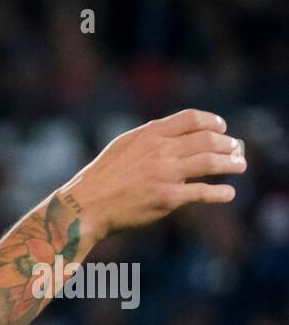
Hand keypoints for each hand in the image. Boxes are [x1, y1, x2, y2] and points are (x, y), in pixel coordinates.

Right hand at [61, 108, 244, 239]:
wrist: (86, 205)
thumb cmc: (102, 177)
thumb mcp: (123, 146)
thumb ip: (149, 138)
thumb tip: (174, 134)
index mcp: (150, 135)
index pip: (192, 119)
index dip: (212, 122)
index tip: (221, 128)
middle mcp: (161, 151)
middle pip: (207, 139)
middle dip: (226, 143)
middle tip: (235, 149)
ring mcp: (166, 174)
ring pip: (211, 162)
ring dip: (231, 163)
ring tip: (239, 166)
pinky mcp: (168, 198)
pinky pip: (203, 192)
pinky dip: (220, 193)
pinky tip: (228, 194)